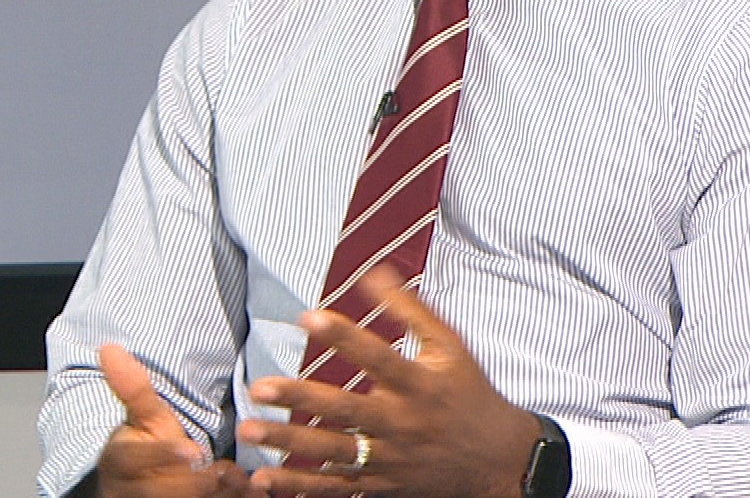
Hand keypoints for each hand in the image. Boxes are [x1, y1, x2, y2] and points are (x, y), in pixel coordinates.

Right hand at [94, 343, 250, 497]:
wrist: (144, 481)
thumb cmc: (147, 443)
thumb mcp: (143, 416)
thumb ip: (132, 388)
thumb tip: (110, 346)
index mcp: (119, 461)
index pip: (131, 459)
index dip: (160, 455)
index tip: (192, 450)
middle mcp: (130, 490)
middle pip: (156, 491)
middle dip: (191, 482)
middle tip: (221, 470)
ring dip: (214, 495)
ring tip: (243, 481)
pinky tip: (253, 494)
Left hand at [235, 268, 540, 497]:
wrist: (498, 461)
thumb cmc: (470, 395)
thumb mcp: (450, 347)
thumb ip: (410, 310)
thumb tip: (374, 273)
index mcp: (419, 386)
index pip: (378, 358)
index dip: (344, 337)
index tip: (309, 316)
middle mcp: (402, 424)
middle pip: (346, 410)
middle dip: (300, 398)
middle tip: (261, 388)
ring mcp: (389, 459)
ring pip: (333, 452)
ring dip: (288, 442)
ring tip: (251, 428)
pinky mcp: (380, 484)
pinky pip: (336, 488)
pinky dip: (300, 484)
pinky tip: (265, 478)